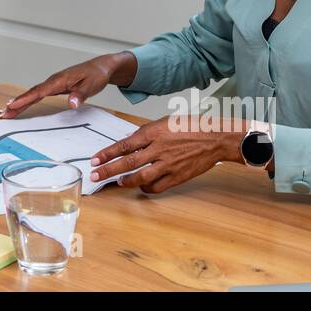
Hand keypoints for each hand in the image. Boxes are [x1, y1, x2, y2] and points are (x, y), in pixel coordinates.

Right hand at [0, 52, 137, 118]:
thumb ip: (81, 94)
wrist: (100, 67)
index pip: (39, 91)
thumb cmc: (96, 75)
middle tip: (3, 113)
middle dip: (17, 103)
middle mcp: (53, 81)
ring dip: (19, 103)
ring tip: (6, 112)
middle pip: (31, 93)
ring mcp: (53, 84)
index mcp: (60, 80)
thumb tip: (72, 104)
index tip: (12, 105)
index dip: (25, 98)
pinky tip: (20, 106)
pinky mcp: (54, 87)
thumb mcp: (92, 85)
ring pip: (32, 94)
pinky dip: (27, 100)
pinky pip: (37, 94)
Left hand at [87, 116, 245, 193]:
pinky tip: (142, 186)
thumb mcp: (166, 122)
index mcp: (154, 132)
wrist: (216, 138)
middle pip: (127, 162)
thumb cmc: (192, 127)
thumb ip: (147, 133)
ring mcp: (168, 164)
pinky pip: (156, 186)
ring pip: (139, 177)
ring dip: (124, 181)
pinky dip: (146, 188)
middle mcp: (158, 149)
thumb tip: (130, 142)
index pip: (124, 145)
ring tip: (116, 182)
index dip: (107, 153)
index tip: (95, 159)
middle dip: (107, 170)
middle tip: (95, 175)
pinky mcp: (177, 176)